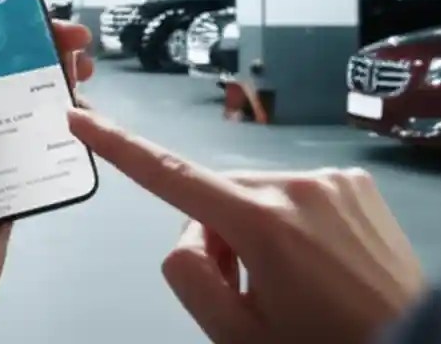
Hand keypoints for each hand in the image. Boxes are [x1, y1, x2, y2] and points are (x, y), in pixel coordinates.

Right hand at [69, 110, 425, 343]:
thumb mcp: (236, 335)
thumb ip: (188, 274)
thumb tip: (192, 233)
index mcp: (264, 225)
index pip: (171, 176)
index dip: (120, 147)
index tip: (83, 118)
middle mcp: (298, 188)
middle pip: (217, 198)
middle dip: (218, 238)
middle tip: (252, 296)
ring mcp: (333, 181)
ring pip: (257, 195)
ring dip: (258, 231)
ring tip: (295, 287)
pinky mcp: (357, 184)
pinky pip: (296, 194)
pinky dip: (293, 224)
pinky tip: (319, 265)